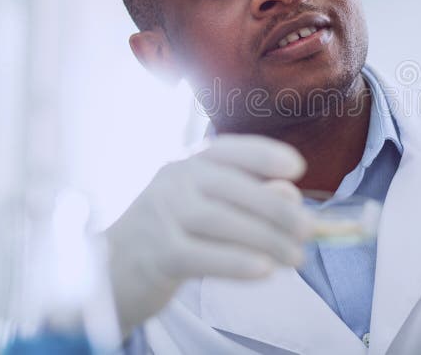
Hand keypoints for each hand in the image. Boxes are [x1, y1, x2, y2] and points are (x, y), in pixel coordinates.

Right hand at [104, 134, 312, 336]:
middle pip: (233, 188)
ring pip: (223, 222)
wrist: (110, 270)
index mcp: (188, 163)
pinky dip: (238, 262)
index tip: (298, 168)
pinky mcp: (157, 253)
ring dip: (267, 240)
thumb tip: (290, 194)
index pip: (229, 149)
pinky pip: (204, 256)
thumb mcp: (209, 209)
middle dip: (277, 209)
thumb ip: (248, 197)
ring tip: (297, 257)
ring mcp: (161, 214)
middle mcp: (173, 181)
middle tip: (310, 229)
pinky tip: (265, 271)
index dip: (264, 155)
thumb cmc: (171, 234)